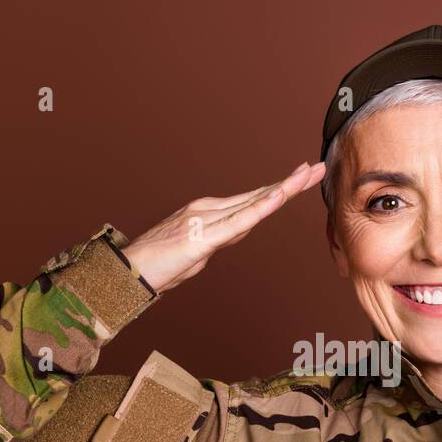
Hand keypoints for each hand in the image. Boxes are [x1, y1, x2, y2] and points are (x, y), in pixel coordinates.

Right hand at [120, 161, 326, 293]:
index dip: (278, 190)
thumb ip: (217, 241)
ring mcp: (205, 220)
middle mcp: (208, 209)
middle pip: (257, 196)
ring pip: (252, 203)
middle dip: (289, 183)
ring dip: (282, 190)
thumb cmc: (157, 267)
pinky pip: (238, 222)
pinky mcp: (202, 237)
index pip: (251, 200)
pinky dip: (260, 209)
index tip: (301, 179)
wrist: (126, 273)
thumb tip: (233, 236)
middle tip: (316, 169)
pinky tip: (278, 199)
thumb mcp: (196, 254)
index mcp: (207, 213)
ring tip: (306, 176)